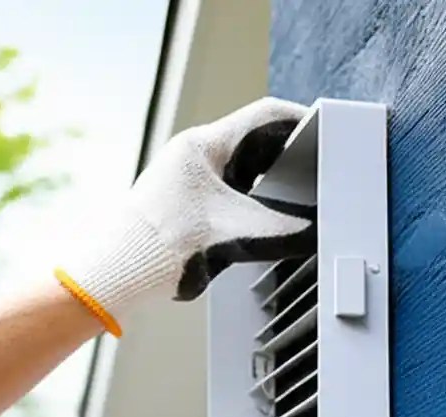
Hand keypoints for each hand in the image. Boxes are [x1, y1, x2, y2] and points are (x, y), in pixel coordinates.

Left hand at [59, 98, 314, 334]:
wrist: (118, 273)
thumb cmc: (161, 248)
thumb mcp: (233, 234)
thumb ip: (280, 231)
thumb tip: (312, 231)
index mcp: (202, 146)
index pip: (263, 115)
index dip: (300, 118)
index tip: (327, 126)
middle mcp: (194, 154)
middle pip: (255, 138)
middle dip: (291, 148)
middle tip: (324, 160)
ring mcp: (188, 176)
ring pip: (243, 164)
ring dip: (272, 173)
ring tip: (304, 184)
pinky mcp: (186, 198)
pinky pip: (231, 185)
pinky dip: (255, 193)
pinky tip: (271, 210)